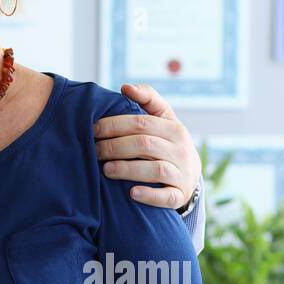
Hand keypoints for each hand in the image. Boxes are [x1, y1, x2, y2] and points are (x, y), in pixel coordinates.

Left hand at [93, 82, 200, 209]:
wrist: (190, 175)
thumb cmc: (167, 141)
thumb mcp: (163, 118)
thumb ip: (147, 98)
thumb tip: (125, 87)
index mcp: (174, 128)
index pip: (141, 123)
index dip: (114, 125)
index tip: (93, 129)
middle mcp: (181, 149)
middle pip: (145, 144)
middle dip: (115, 147)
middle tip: (94, 151)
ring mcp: (182, 173)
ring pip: (155, 169)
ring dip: (128, 169)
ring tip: (106, 170)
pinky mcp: (180, 195)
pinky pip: (167, 196)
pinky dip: (150, 195)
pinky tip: (131, 193)